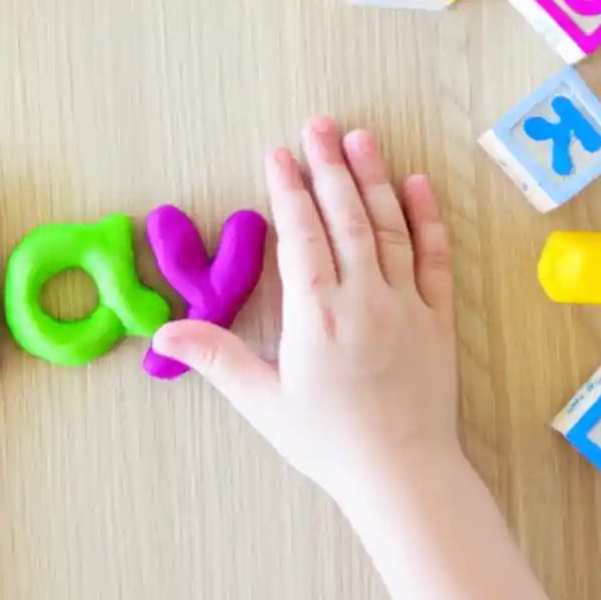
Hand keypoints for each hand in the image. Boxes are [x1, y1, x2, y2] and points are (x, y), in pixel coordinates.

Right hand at [152, 118, 457, 495]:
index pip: (301, 237)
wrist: (402, 474)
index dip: (289, 192)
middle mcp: (364, 299)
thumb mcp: (262, 401)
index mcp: (317, 316)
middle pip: (345, 218)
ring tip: (361, 138)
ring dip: (373, 179)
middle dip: (330, 167)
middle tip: (319, 125)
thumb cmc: (327, 442)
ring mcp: (407, 305)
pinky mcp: (438, 318)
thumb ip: (216, 358)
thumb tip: (161, 335)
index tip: (279, 155)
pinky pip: (434, 257)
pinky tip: (416, 184)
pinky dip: (427, 218)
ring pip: (388, 228)